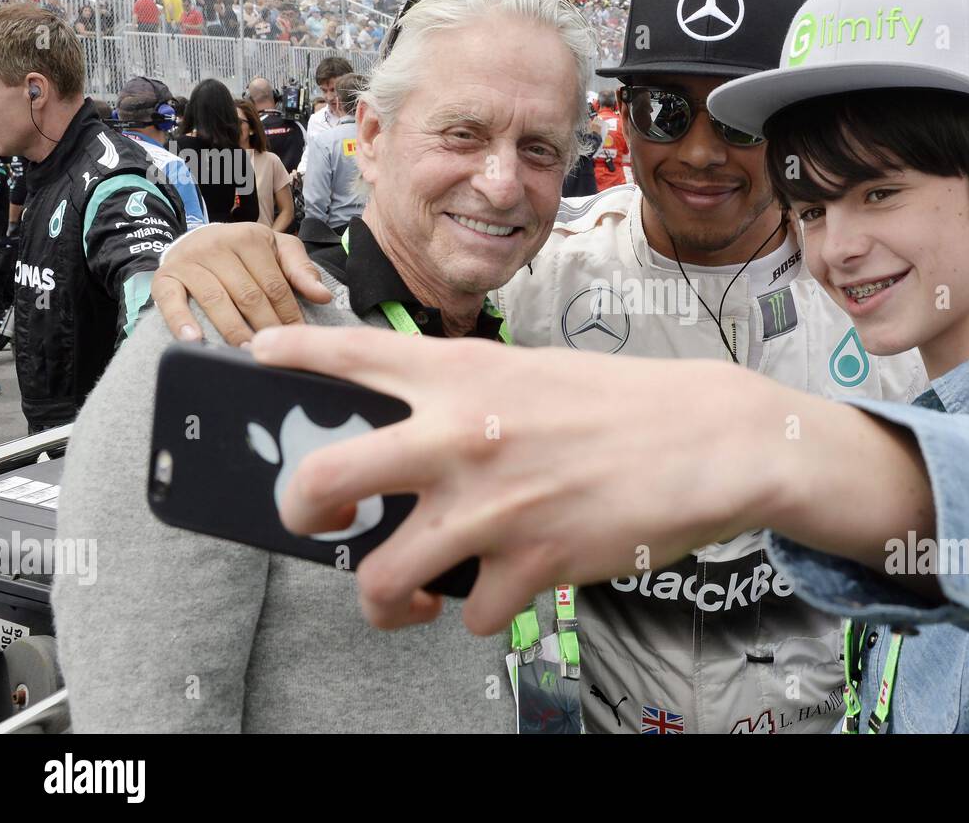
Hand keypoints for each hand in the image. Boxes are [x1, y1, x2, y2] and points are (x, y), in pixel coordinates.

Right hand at [152, 222, 330, 345]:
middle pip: (248, 295)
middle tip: (276, 352)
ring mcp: (189, 261)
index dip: (289, 314)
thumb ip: (301, 270)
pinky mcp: (164, 277)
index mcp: (250, 238)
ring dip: (232, 329)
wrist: (197, 240)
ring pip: (216, 300)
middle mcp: (218, 245)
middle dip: (265, 327)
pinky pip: (171, 301)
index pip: (275, 285)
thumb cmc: (245, 251)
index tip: (299, 338)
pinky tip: (194, 341)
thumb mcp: (277, 250)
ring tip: (246, 354)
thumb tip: (323, 296)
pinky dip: (181, 321)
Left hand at [249, 325, 800, 634]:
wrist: (712, 438)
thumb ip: (465, 401)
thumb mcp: (533, 376)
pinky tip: (507, 588)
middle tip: (317, 520)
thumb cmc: (624, 404)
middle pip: (323, 480)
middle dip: (298, 511)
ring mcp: (493, 506)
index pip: (349, 352)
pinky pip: (469, 617)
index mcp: (464, 376)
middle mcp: (462, 437)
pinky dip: (479, 613)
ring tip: (410, 596)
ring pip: (380, 582)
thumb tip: (406, 447)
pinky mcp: (534, 564)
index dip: (287, 351)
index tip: (256, 354)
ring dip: (388, 600)